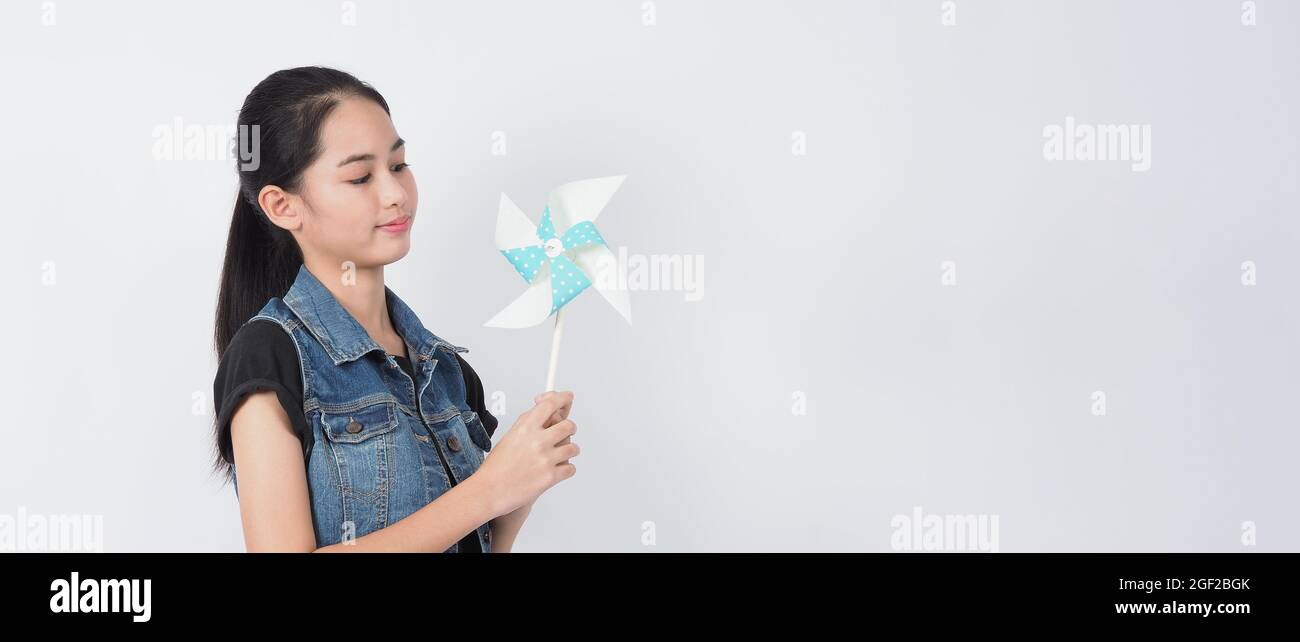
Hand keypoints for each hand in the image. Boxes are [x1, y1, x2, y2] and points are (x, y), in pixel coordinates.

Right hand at [475, 391, 578, 516]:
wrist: (489, 491)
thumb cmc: (497, 466)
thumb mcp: (510, 436)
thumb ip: (528, 423)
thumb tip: (545, 409)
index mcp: (525, 428)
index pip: (550, 405)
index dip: (562, 398)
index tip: (568, 397)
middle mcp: (537, 440)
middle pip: (568, 425)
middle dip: (570, 428)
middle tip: (567, 431)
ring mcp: (545, 459)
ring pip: (573, 448)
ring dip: (570, 451)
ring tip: (560, 455)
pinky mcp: (550, 477)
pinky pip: (571, 468)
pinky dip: (566, 470)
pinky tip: (557, 470)